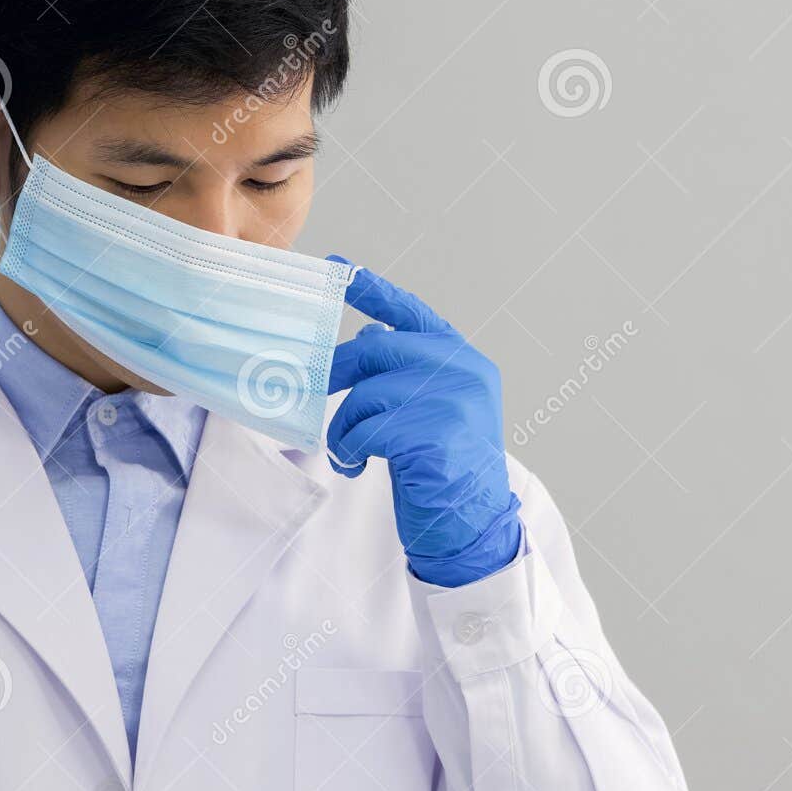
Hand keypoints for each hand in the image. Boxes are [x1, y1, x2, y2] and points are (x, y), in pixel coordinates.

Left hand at [326, 260, 521, 588]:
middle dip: (335, 377)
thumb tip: (365, 337)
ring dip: (342, 428)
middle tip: (318, 398)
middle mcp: (461, 370)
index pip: (409, 312)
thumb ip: (405, 370)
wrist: (473, 523)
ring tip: (347, 452)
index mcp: (461, 358)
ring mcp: (451, 400)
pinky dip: (349, 451)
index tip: (336, 268)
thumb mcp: (428, 408)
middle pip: (372, 353)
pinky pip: (366, 430)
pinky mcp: (434, 434)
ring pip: (363, 396)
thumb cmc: (443, 465)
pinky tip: (357, 467)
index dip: (371, 289)